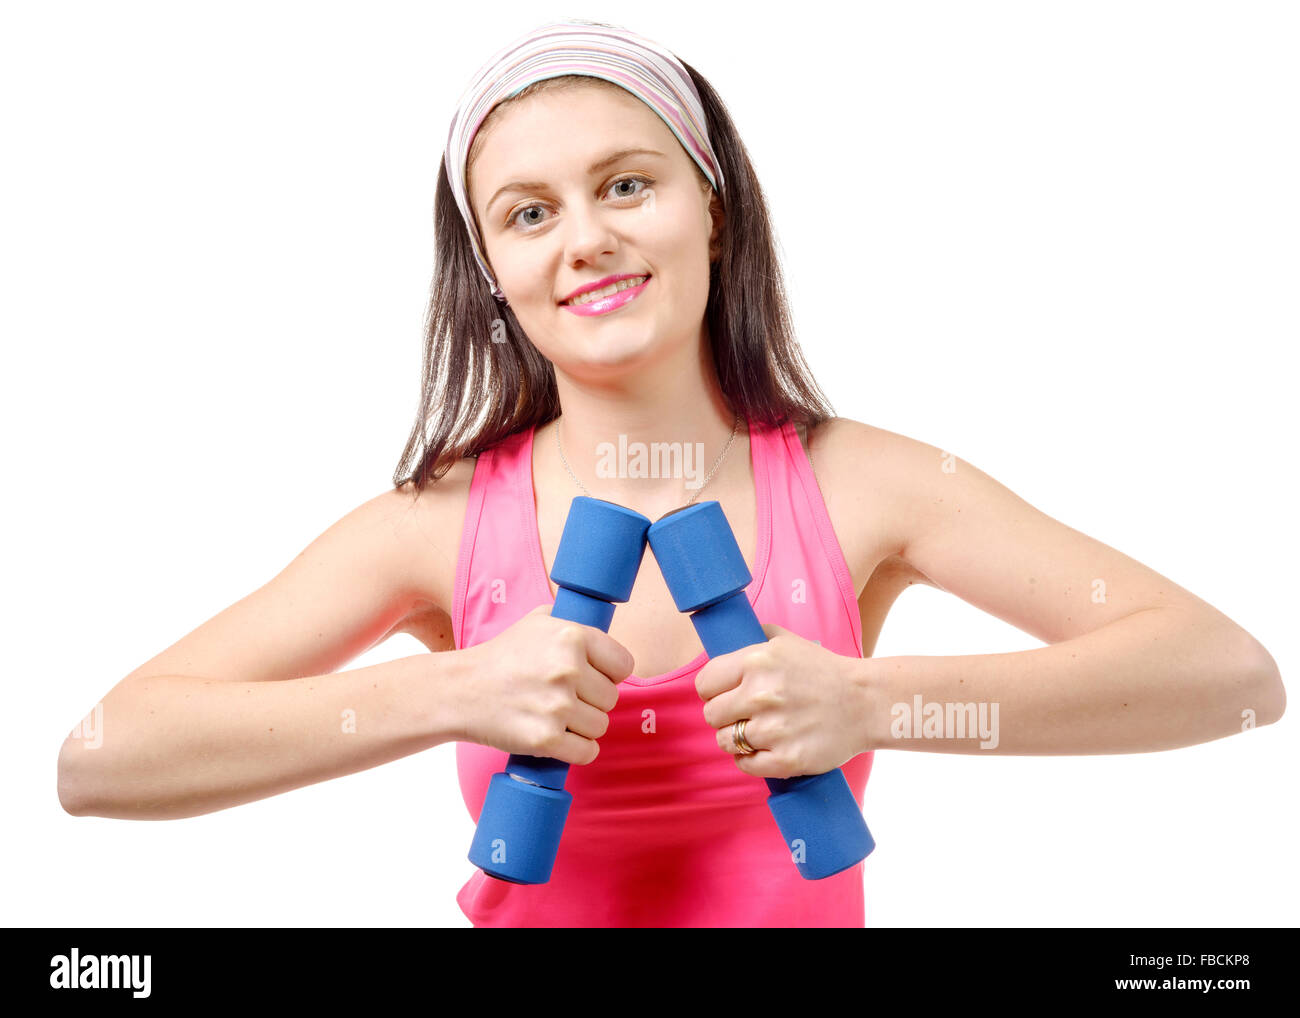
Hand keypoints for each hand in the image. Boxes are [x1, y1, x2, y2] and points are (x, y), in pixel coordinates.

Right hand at [454, 604, 634, 765]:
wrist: (460, 690)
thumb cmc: (502, 656)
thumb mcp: (537, 621)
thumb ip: (572, 620)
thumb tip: (600, 618)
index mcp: (571, 636)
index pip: (624, 665)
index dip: (609, 673)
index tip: (592, 677)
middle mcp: (568, 669)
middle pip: (612, 698)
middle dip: (592, 701)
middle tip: (564, 697)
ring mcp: (557, 706)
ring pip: (600, 726)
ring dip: (583, 726)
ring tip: (556, 715)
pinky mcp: (545, 738)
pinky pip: (587, 752)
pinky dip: (577, 750)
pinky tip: (559, 737)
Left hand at [695, 623, 869, 778]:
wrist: (866, 702)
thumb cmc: (824, 671)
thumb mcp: (787, 642)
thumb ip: (754, 638)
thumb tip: (725, 638)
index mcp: (756, 661)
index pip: (704, 683)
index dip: (712, 691)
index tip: (722, 694)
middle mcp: (760, 695)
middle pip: (711, 714)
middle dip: (723, 715)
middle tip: (742, 714)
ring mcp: (773, 730)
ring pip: (725, 741)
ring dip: (735, 739)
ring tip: (755, 732)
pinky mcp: (786, 759)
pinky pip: (745, 764)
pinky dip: (749, 760)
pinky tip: (762, 750)